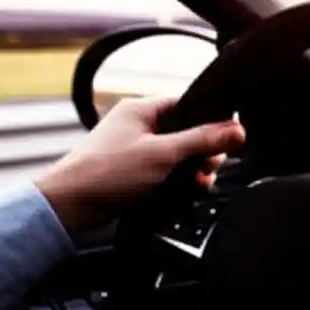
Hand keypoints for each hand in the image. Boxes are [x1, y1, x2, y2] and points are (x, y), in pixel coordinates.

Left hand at [36, 96, 245, 232]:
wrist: (72, 204)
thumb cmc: (107, 172)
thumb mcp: (164, 153)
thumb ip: (202, 140)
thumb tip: (237, 129)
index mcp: (142, 109)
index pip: (189, 105)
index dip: (211, 121)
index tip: (229, 138)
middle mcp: (140, 126)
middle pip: (189, 132)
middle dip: (205, 151)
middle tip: (209, 166)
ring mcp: (138, 150)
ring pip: (181, 154)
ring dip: (195, 169)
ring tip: (199, 182)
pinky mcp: (137, 172)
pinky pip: (169, 171)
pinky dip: (182, 180)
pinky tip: (188, 190)